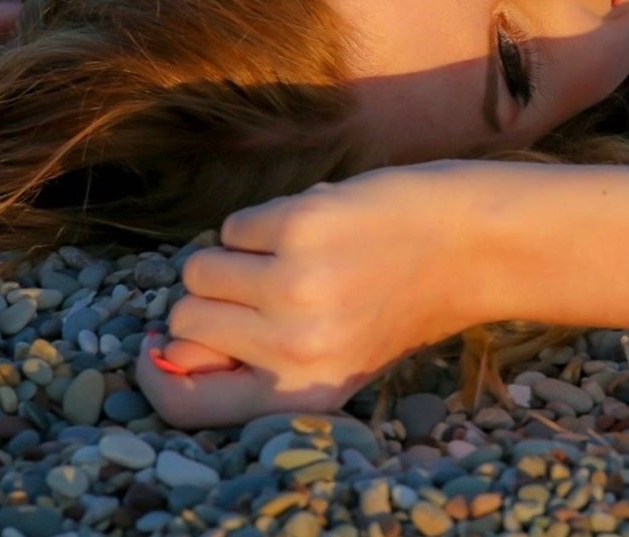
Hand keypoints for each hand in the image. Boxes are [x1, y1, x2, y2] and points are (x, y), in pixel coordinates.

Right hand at [135, 163, 483, 429]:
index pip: (187, 406)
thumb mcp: (337, 358)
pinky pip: (235, 226)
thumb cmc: (398, 298)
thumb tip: (166, 349)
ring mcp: (293, 286)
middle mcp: (293, 349)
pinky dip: (264, 222)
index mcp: (302, 393)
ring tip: (294, 256)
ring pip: (200, 269)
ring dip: (235, 256)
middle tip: (265, 286)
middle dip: (212, 299)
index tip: (157, 346)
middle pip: (186, 322)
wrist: (472, 244)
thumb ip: (259, 362)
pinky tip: (316, 227)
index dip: (158, 375)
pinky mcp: (299, 227)